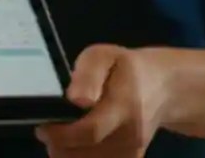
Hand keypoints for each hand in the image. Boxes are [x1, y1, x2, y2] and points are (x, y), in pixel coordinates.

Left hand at [36, 45, 172, 157]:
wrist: (161, 87)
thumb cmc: (124, 68)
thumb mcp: (104, 56)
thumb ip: (88, 74)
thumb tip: (76, 99)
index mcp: (122, 106)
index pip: (90, 132)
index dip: (61, 135)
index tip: (43, 128)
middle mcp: (128, 135)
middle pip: (85, 156)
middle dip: (59, 147)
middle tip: (49, 130)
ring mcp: (132, 152)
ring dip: (68, 154)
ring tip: (63, 135)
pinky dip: (80, 157)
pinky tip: (77, 144)